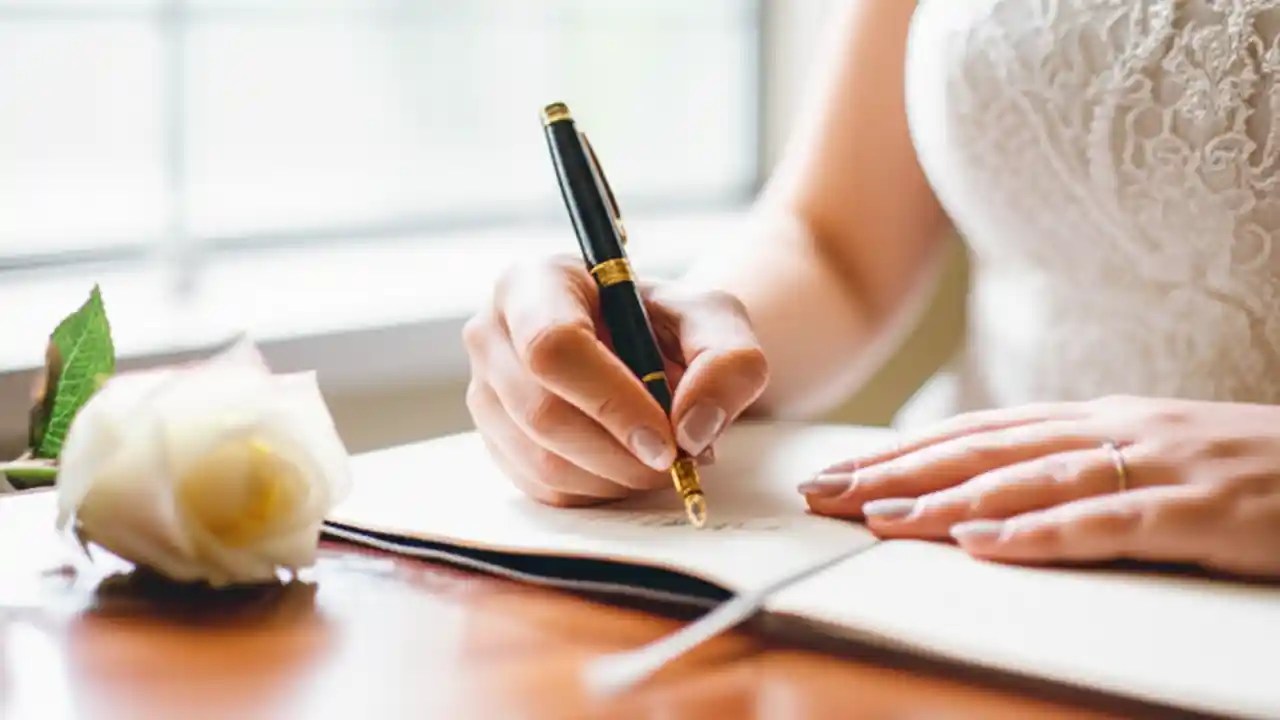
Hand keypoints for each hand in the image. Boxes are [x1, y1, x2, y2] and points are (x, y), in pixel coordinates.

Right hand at [464, 255, 768, 506]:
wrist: (650, 349)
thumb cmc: (672, 326)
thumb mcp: (717, 322)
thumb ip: (727, 362)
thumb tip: (692, 427)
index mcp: (534, 283)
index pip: (553, 346)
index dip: (611, 401)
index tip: (666, 440)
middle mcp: (493, 334)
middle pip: (543, 413)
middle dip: (620, 453)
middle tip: (677, 460)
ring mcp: (485, 393)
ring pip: (542, 461)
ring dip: (616, 478)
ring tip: (661, 458)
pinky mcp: (496, 443)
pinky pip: (543, 490)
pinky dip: (599, 492)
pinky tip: (631, 465)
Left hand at [800, 396, 1279, 577]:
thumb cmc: (1241, 469)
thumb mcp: (1145, 456)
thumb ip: (1070, 465)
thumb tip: (987, 490)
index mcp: (1094, 418)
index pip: (975, 433)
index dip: (900, 450)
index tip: (837, 470)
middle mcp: (1112, 430)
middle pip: (982, 451)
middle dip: (898, 472)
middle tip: (826, 492)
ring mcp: (1156, 465)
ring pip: (1030, 481)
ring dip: (948, 502)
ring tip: (880, 520)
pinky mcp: (1198, 510)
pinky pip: (1108, 523)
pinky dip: (1041, 533)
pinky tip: (986, 544)